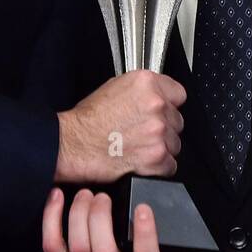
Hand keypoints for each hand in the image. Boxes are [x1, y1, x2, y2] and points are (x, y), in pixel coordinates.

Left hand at [42, 187, 227, 251]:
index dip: (145, 234)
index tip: (144, 208)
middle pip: (103, 250)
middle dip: (101, 217)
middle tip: (104, 196)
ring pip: (76, 245)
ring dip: (79, 215)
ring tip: (86, 195)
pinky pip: (51, 245)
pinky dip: (51, 219)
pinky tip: (57, 198)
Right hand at [55, 70, 184, 182]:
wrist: (72, 145)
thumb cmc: (87, 120)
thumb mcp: (114, 87)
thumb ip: (142, 91)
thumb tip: (156, 96)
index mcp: (146, 84)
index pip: (179, 94)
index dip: (169, 105)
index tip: (162, 112)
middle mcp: (155, 105)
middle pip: (177, 120)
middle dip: (163, 128)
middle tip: (142, 133)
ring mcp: (158, 131)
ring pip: (175, 144)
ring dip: (161, 148)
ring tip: (138, 148)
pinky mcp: (157, 157)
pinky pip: (170, 165)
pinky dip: (158, 168)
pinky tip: (140, 161)